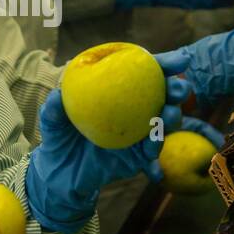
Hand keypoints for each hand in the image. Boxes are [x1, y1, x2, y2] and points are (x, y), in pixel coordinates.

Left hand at [25, 78, 219, 231]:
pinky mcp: (137, 158)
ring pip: (163, 123)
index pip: (144, 73)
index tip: (180, 60)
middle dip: (177, 88)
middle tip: (179, 87)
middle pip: (163, 95)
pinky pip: (150, 151)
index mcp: (119, 91)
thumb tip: (58, 95)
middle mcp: (134, 110)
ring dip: (172, 116)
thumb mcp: (52, 120)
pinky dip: (155, 144)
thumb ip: (55, 109)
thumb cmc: (60, 136)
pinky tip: (155, 140)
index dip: (165, 64)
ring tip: (170, 112)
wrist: (61, 173)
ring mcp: (138, 134)